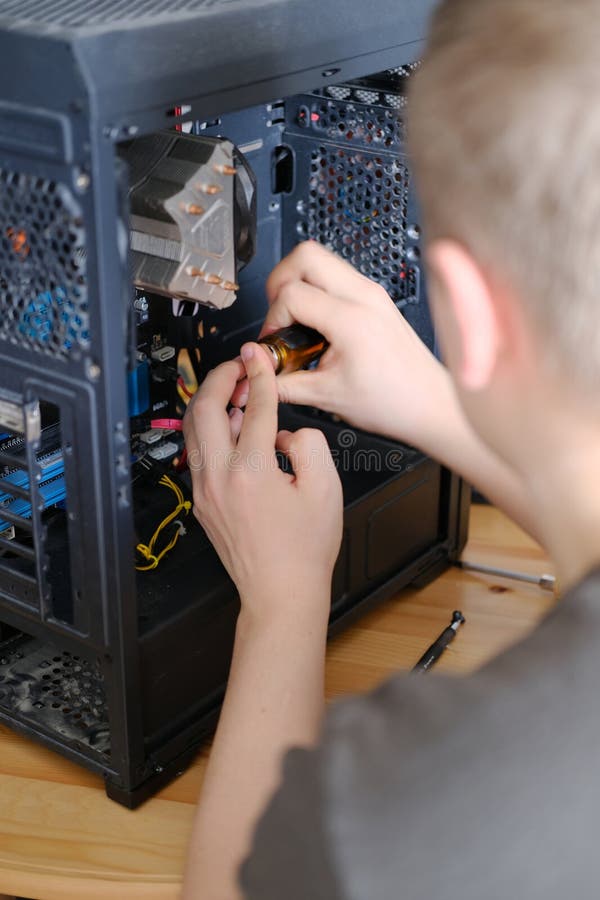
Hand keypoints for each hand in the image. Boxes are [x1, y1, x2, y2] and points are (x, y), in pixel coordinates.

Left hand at [183, 342, 342, 617]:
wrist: (280, 593)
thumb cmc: (304, 550)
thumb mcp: (326, 488)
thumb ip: (309, 444)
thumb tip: (286, 431)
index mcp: (252, 472)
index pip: (255, 408)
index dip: (260, 375)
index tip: (260, 357)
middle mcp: (219, 479)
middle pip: (203, 409)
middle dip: (220, 379)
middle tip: (239, 367)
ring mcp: (204, 491)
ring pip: (192, 430)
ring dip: (210, 403)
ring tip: (235, 394)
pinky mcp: (202, 502)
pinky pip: (197, 453)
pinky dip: (209, 430)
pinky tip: (232, 429)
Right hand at [231, 241, 447, 447]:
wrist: (429, 404)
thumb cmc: (393, 402)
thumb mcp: (327, 397)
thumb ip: (283, 383)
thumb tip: (257, 370)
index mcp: (352, 319)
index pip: (292, 293)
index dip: (272, 318)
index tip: (274, 342)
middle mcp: (364, 296)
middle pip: (305, 255)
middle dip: (279, 281)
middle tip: (278, 314)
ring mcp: (372, 292)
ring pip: (321, 258)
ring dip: (298, 282)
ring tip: (296, 318)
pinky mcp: (375, 297)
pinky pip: (336, 275)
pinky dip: (317, 289)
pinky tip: (317, 323)